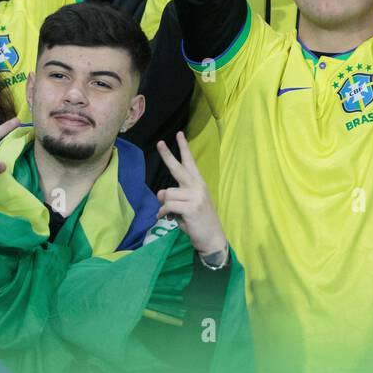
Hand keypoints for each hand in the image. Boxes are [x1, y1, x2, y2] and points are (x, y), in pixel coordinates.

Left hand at [156, 132, 226, 256]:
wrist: (212, 238)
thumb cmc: (198, 221)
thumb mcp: (186, 206)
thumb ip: (174, 196)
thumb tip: (160, 193)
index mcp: (198, 183)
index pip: (190, 162)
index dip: (184, 148)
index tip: (179, 134)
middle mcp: (198, 186)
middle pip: (178, 168)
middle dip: (167, 156)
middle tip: (159, 143)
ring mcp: (196, 196)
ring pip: (168, 193)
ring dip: (165, 206)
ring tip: (172, 214)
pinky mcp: (191, 208)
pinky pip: (168, 205)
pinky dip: (164, 213)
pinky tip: (169, 219)